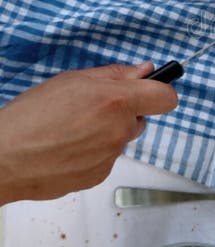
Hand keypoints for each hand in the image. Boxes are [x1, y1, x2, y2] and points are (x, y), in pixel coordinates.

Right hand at [0, 63, 176, 204]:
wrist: (6, 158)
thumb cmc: (32, 116)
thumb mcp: (72, 80)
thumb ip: (115, 75)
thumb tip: (146, 71)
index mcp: (117, 101)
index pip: (166, 98)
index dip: (160, 92)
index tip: (150, 90)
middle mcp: (120, 130)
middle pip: (140, 119)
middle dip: (123, 113)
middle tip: (90, 109)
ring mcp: (111, 156)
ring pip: (120, 139)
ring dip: (106, 133)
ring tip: (71, 130)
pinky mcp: (100, 176)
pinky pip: (106, 158)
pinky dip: (93, 153)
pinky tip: (67, 148)